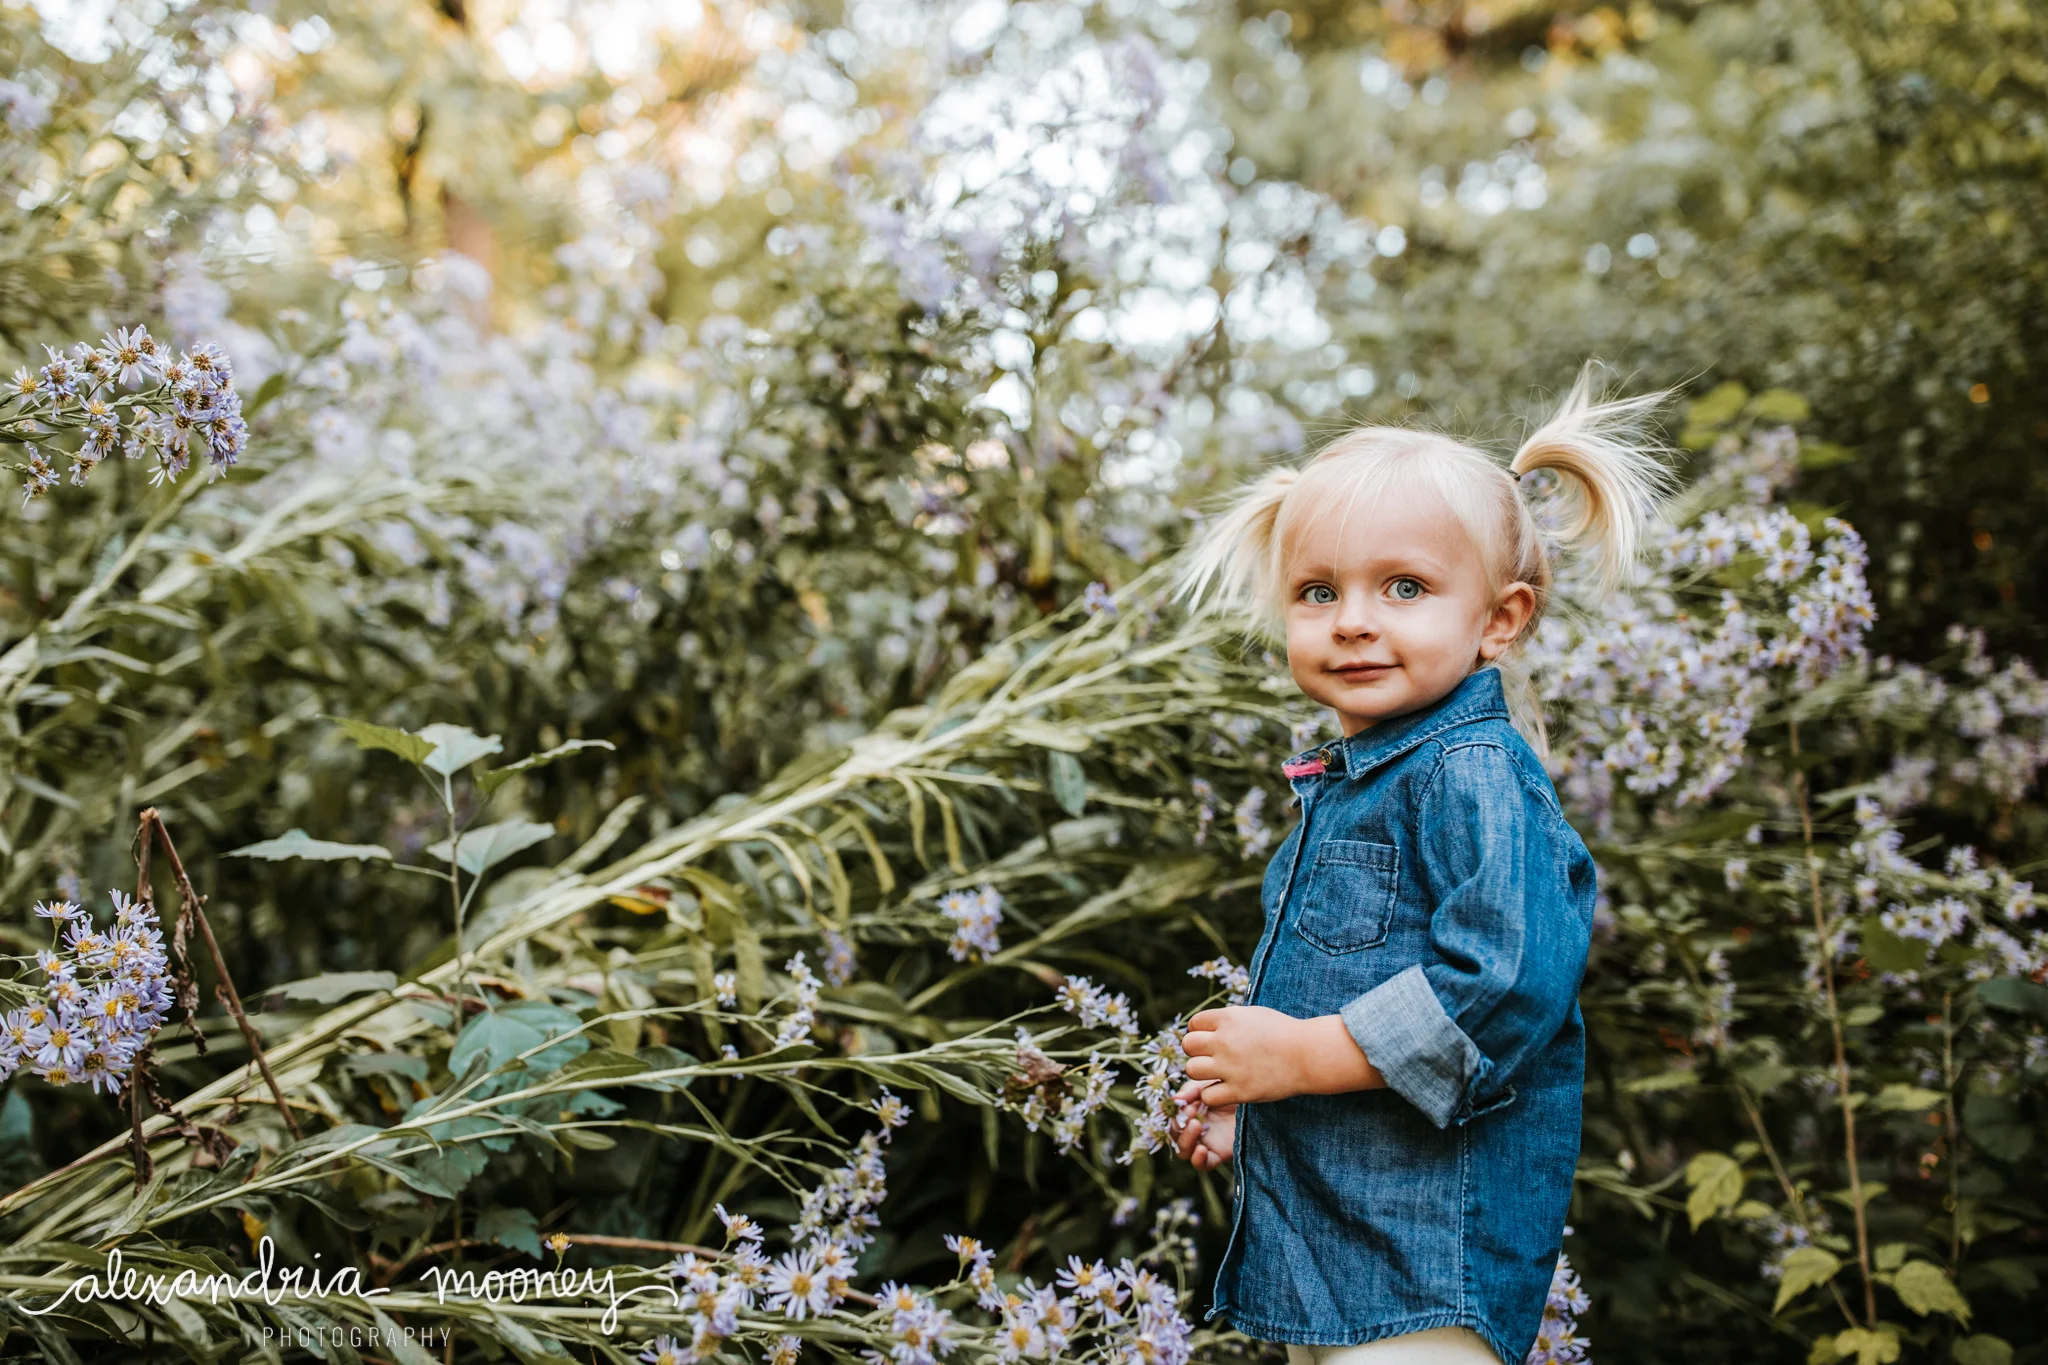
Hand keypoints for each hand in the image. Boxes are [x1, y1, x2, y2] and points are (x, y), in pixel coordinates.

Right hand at [1171, 1078, 1233, 1169]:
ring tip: (1196, 1125)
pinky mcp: (1218, 1154)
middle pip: (1175, 1134)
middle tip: (1191, 1111)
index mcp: (1190, 1111)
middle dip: (1179, 1123)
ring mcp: (1205, 1142)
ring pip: (1183, 1150)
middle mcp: (1195, 1128)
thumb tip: (1175, 1100)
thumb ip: (1190, 1090)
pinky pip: (1202, 1164)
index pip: (1171, 1117)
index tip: (1182, 1102)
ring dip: (1185, 1139)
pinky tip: (1201, 1149)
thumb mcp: (1209, 1084)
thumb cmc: (1233, 1088)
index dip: (1172, 1112)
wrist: (1258, 1097)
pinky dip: (1197, 1159)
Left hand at [1181, 1006, 1385, 1106]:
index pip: (1194, 1023)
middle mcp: (1225, 1041)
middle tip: (1212, 1057)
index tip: (1211, 1038)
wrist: (1308, 1055)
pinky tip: (1225, 1090)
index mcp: (1228, 1018)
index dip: (1199, 1031)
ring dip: (1201, 1072)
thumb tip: (1204, 1025)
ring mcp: (1231, 1067)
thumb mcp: (1253, 1014)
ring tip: (1216, 1073)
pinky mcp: (1240, 1091)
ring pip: (1192, 1070)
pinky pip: (1208, 1096)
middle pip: (1188, 1045)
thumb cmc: (1283, 1032)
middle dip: (1197, 1051)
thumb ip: (1227, 1019)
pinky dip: (1213, 1095)